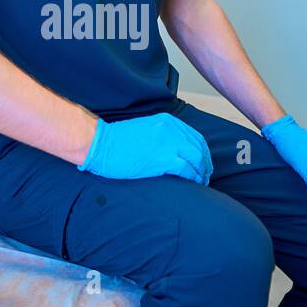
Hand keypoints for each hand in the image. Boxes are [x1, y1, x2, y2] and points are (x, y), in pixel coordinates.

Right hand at [79, 112, 212, 183]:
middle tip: (205, 176)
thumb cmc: (117, 141)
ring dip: (201, 173)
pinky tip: (192, 184)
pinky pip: (187, 170)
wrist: (100, 144)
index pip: (196, 137)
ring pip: (196, 160)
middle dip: (205, 164)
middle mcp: (171, 130)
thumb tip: (177, 151)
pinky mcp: (162, 159)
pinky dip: (193, 178)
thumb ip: (163, 136)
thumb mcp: (146, 129)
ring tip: (200, 182)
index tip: (203, 163)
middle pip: (199, 149)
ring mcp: (168, 144)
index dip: (203, 152)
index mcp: (168, 122)